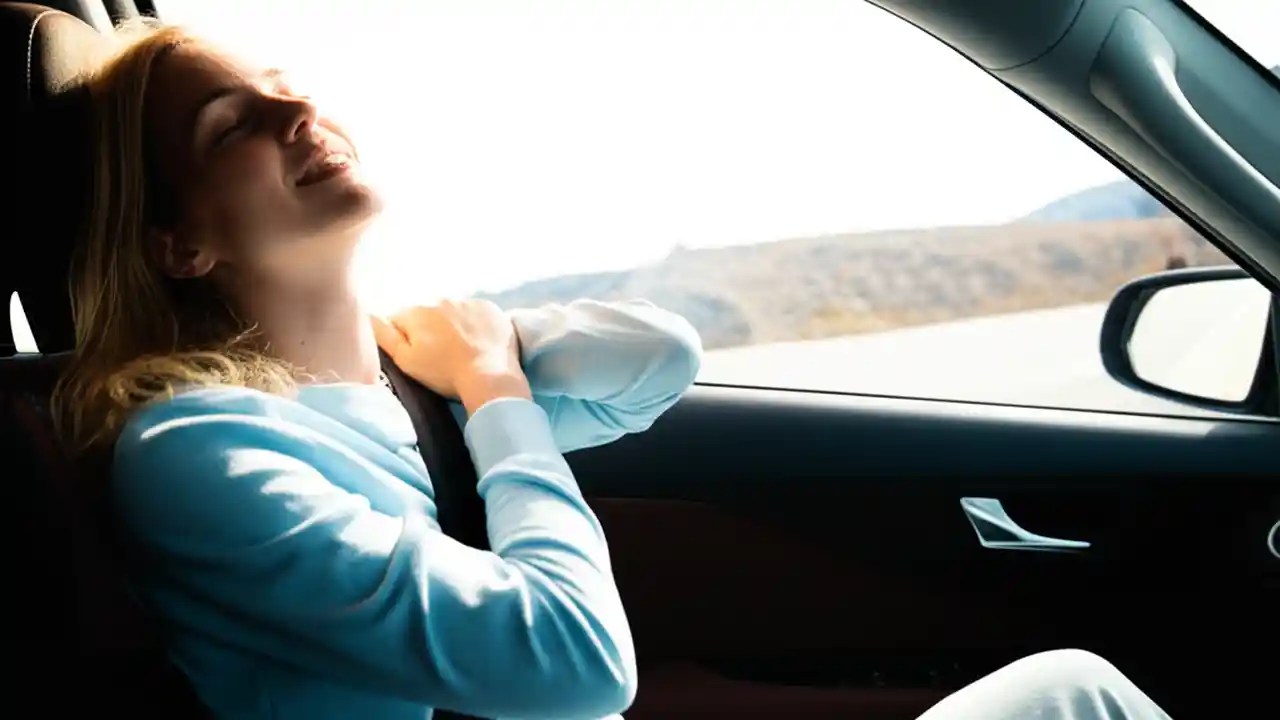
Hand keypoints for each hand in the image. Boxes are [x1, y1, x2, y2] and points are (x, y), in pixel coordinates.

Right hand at [371, 299, 531, 414]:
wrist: (490, 376)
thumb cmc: (444, 372)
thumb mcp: (405, 360)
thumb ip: (384, 335)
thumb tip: (367, 314)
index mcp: (416, 311)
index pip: (399, 321)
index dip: (405, 340)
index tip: (417, 357)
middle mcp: (441, 299)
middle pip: (426, 314)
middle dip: (429, 331)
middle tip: (440, 356)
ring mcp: (468, 301)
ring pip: (452, 312)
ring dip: (452, 326)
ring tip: (461, 351)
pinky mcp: (490, 308)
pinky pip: (476, 313)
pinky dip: (475, 324)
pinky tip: (480, 343)